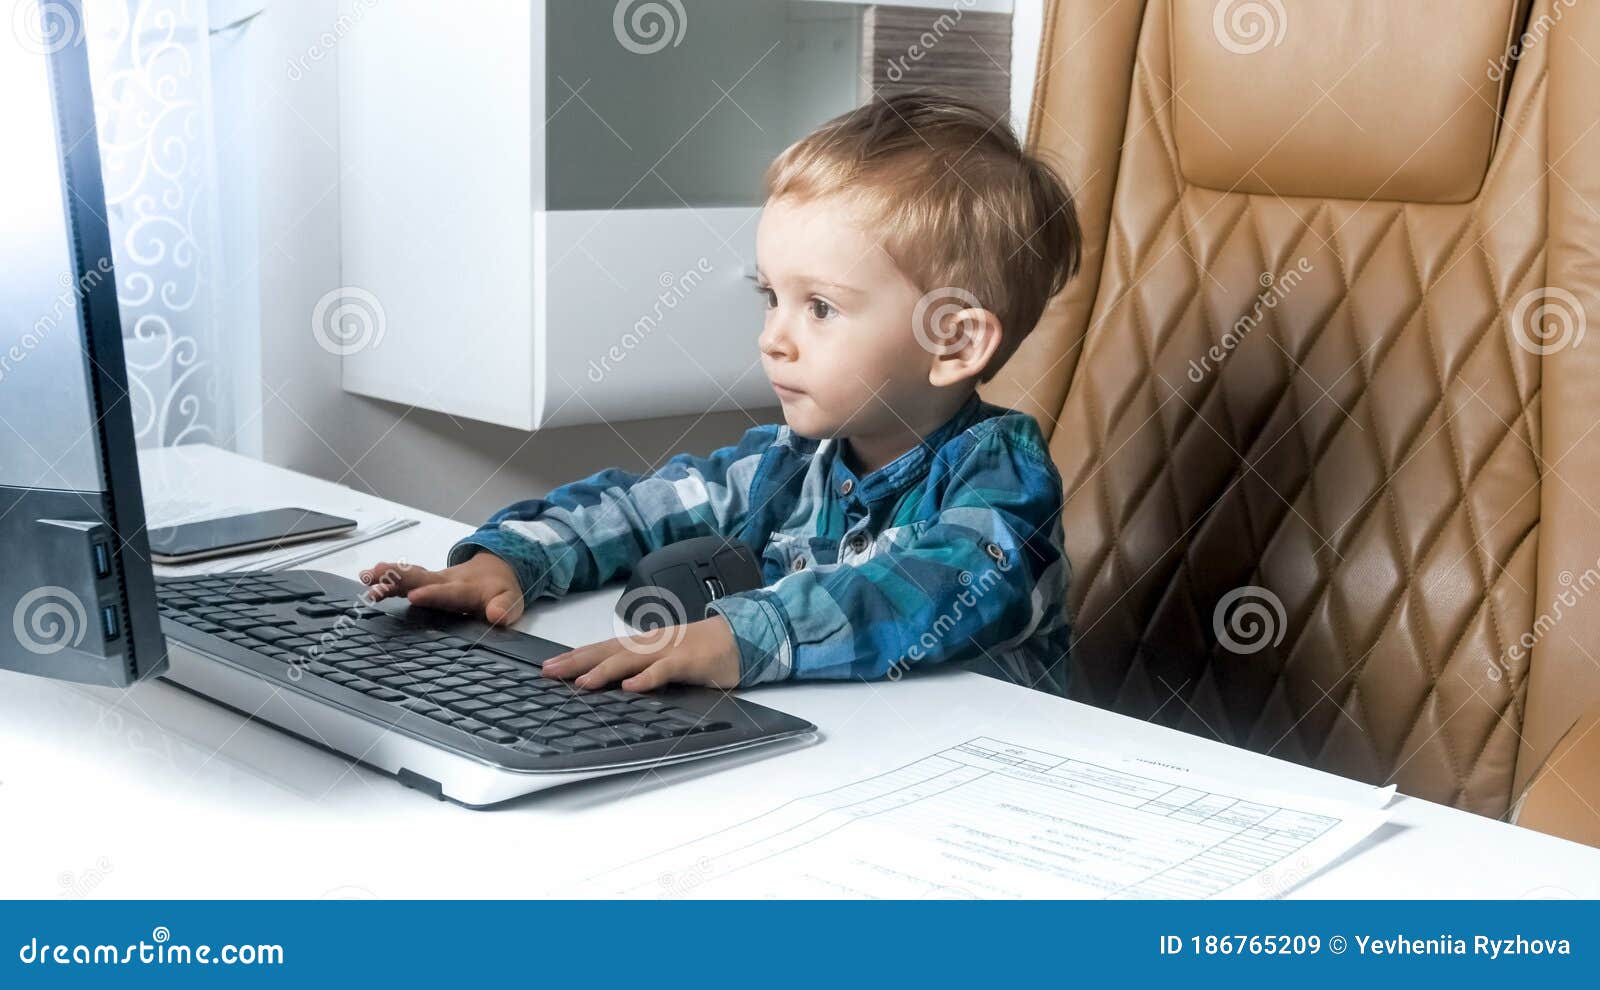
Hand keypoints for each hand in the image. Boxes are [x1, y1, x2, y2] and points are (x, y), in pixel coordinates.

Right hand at [360, 553, 524, 625]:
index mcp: (466, 589)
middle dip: (400, 577)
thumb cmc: (500, 590)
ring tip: (366, 577)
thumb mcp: (511, 601)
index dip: (433, 594)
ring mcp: (433, 580)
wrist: (497, 569)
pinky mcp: (424, 582)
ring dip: (388, 576)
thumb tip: (498, 617)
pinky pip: (403, 581)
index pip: (448, 592)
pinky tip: (367, 585)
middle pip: (421, 577)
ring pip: (409, 576)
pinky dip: (385, 582)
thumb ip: (504, 608)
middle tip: (379, 575)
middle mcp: (445, 581)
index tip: (414, 596)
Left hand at [542, 616, 740, 691]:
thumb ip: (643, 667)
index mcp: (644, 643)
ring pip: (630, 660)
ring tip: (580, 683)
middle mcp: (650, 644)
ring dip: (603, 671)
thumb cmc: (703, 649)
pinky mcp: (688, 661)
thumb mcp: (667, 657)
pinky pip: (664, 671)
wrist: (739, 637)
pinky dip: (646, 679)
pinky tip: (630, 688)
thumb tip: (615, 684)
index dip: (576, 656)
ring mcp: (668, 651)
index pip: (603, 648)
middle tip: (549, 672)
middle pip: (607, 651)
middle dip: (576, 661)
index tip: (550, 665)